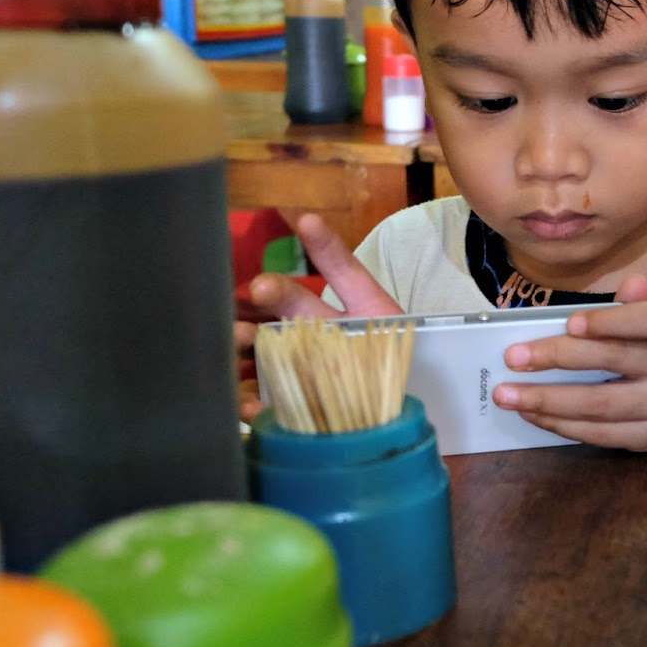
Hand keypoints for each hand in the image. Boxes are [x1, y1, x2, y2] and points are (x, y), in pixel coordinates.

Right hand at [234, 213, 401, 419]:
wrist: (407, 426)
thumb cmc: (408, 374)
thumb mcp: (405, 347)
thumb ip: (392, 336)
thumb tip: (347, 288)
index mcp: (363, 310)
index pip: (344, 271)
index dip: (327, 246)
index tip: (307, 221)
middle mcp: (328, 331)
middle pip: (296, 305)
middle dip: (274, 292)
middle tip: (260, 289)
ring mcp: (307, 364)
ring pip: (269, 345)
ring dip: (247, 339)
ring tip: (238, 336)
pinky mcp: (294, 401)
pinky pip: (266, 399)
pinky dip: (251, 402)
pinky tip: (250, 404)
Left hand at [491, 276, 646, 450]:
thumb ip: (636, 306)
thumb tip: (630, 284)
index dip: (610, 321)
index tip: (568, 323)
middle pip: (615, 361)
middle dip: (558, 357)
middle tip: (514, 357)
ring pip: (600, 404)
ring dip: (547, 399)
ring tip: (507, 394)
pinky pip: (598, 433)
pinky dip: (560, 424)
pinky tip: (533, 413)